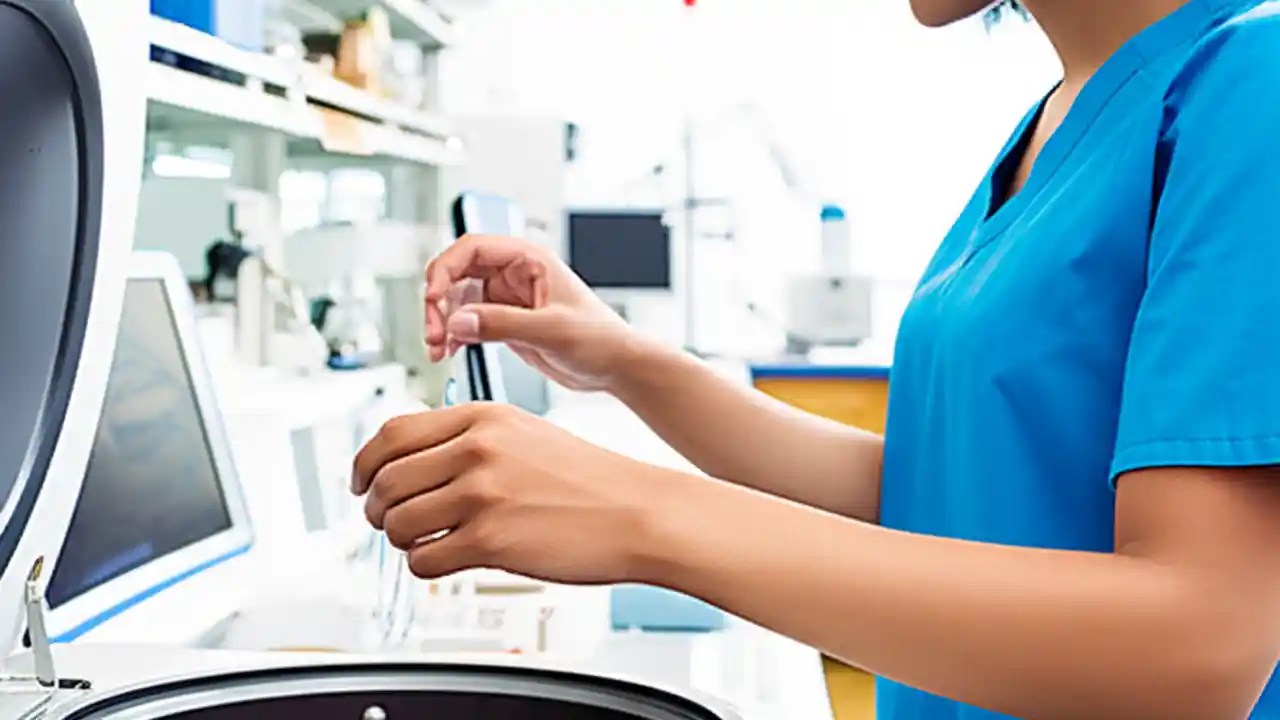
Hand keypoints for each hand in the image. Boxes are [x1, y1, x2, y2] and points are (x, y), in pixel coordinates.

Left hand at [351, 403, 672, 583]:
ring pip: (398, 522)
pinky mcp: (491, 539)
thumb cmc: (588, 480)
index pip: (391, 434)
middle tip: (388, 521)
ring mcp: (483, 493)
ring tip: (425, 542)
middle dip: (377, 508)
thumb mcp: (524, 434)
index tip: (360, 483)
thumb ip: (468, 439)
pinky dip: (426, 566)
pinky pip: (424, 560)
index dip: (363, 463)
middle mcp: (477, 449)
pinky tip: (449, 560)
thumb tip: (408, 462)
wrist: (637, 512)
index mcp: (482, 419)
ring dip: (402, 540)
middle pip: (385, 480)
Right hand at [425, 234, 636, 391]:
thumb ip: (503, 324)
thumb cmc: (600, 338)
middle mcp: (514, 274)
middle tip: (434, 333)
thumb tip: (458, 321)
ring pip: (457, 300)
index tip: (432, 296)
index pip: (473, 248)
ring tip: (438, 349)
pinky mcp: (505, 321)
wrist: (615, 367)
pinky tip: (448, 352)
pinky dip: (453, 336)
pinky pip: (467, 322)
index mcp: (529, 259)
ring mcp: (507, 298)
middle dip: (439, 302)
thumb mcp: (552, 330)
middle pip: (457, 274)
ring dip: (442, 323)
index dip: (445, 268)